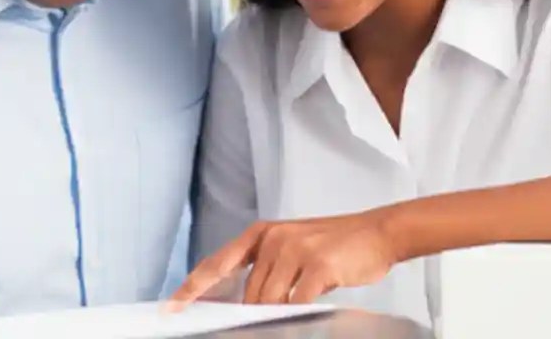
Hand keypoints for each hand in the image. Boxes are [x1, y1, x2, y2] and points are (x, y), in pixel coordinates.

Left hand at [168, 211, 398, 308]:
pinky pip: (297, 303)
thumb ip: (266, 269)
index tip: (172, 307)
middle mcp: (274, 238)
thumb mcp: (293, 248)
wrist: (378, 233)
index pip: (217, 263)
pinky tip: (308, 310)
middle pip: (250, 295)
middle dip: (256, 314)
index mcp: (262, 233)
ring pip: (271, 302)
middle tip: (270, 317)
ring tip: (303, 301)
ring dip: (281, 313)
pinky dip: (299, 313)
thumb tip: (242, 304)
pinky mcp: (318, 266)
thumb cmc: (336, 245)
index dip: (193, 287)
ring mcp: (295, 250)